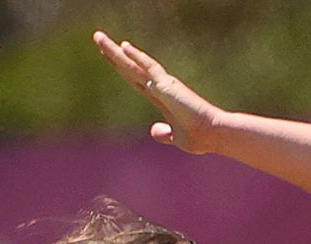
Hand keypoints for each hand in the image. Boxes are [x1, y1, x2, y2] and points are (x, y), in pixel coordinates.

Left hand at [93, 31, 223, 153]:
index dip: (121, 67)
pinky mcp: (168, 86)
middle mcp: (161, 87)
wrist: (213, 135)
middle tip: (97, 37)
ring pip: (134, 65)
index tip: (109, 56)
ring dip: (115, 51)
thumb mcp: (176, 138)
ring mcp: (164, 85)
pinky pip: (150, 68)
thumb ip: (164, 134)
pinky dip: (137, 57)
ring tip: (99, 37)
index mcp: (162, 98)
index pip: (135, 79)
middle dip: (112, 53)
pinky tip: (124, 46)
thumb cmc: (200, 137)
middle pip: (130, 68)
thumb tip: (153, 132)